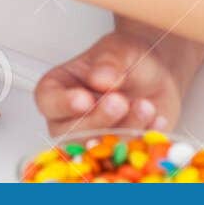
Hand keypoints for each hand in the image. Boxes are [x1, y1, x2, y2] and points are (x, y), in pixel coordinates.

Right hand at [34, 31, 185, 136]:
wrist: (155, 72)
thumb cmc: (127, 58)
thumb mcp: (119, 49)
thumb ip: (109, 61)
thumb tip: (100, 79)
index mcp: (58, 88)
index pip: (47, 101)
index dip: (62, 104)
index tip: (85, 99)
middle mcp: (69, 118)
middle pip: (70, 133)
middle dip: (97, 121)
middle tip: (120, 102)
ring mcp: (93, 138)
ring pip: (99, 148)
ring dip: (124, 130)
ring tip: (146, 106)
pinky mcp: (117, 151)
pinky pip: (127, 156)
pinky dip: (143, 139)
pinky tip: (156, 118)